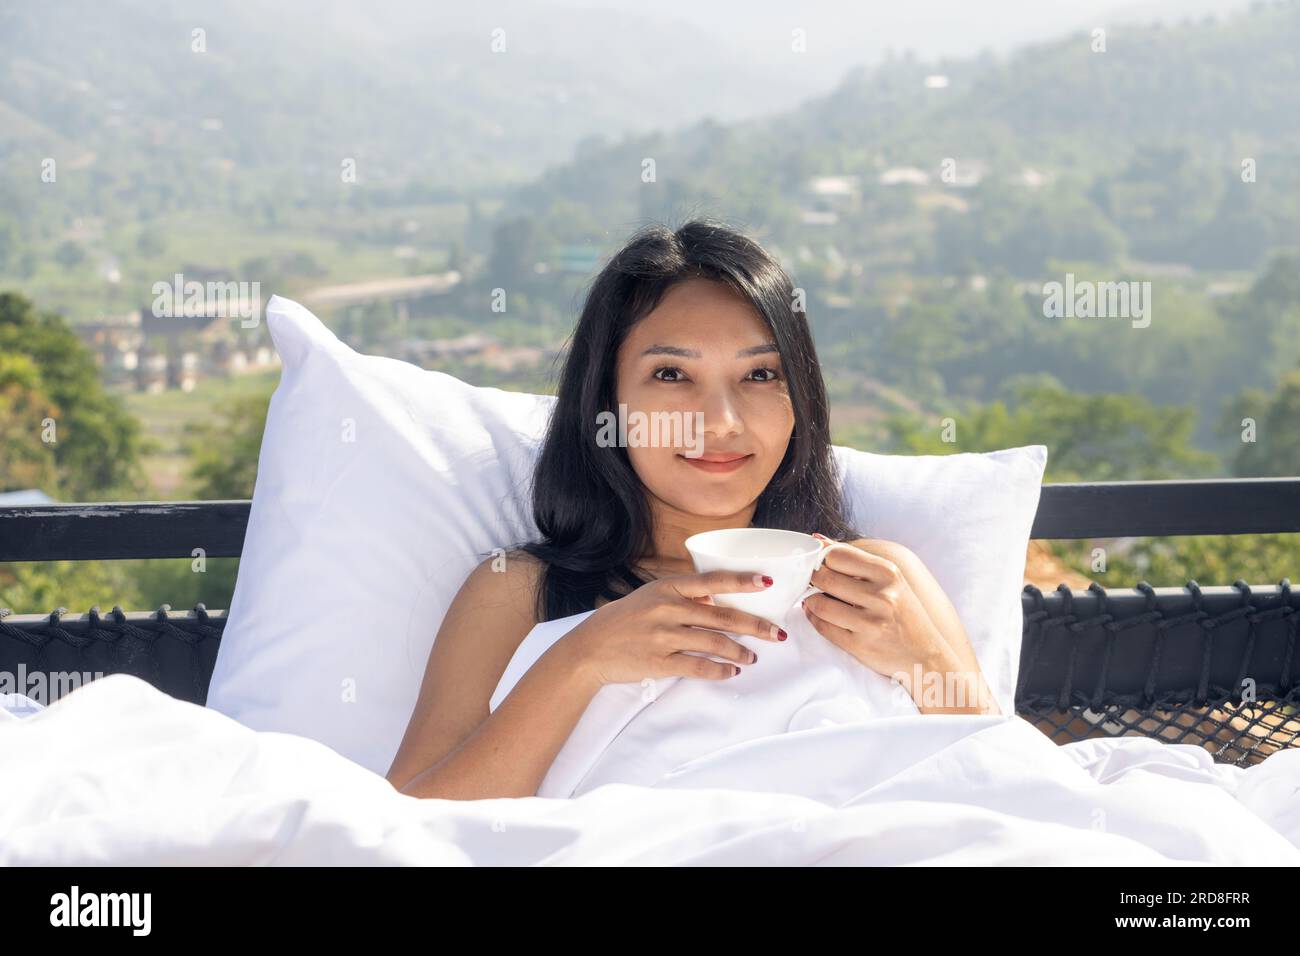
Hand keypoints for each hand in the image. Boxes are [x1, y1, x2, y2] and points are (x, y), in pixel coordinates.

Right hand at [568, 570, 787, 688]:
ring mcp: (664, 636)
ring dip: (739, 652)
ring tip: (752, 658)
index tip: (767, 583)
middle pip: (722, 616)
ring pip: (715, 643)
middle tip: (775, 632)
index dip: (742, 582)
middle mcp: (668, 608)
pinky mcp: (660, 662)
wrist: (590, 648)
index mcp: (667, 587)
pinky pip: (699, 667)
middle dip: (755, 626)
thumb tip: (718, 600)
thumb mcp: (650, 596)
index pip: (712, 581)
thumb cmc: (624, 620)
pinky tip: (731, 672)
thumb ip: (682, 596)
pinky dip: (720, 671)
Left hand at [801, 534, 973, 708]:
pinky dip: (814, 619)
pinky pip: (824, 627)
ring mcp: (871, 623)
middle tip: (808, 580)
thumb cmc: (904, 615)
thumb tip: (819, 540)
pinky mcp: (861, 645)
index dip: (819, 557)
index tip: (813, 561)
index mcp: (888, 574)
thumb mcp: (890, 581)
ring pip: (820, 604)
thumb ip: (855, 560)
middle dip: (811, 578)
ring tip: (812, 597)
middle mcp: (882, 596)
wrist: (925, 656)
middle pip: (825, 578)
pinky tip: (816, 614)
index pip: (838, 555)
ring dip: (810, 600)